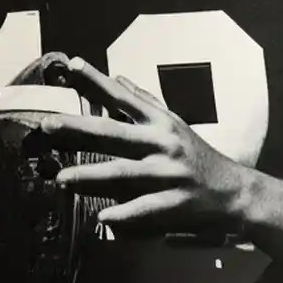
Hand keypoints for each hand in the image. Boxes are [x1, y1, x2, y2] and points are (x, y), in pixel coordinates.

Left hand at [39, 57, 253, 233]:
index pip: (123, 98)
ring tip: (61, 178)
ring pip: (122, 174)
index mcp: (160, 123)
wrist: (235, 192)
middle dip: (78, 130)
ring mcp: (168, 175)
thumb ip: (144, 103)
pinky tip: (102, 216)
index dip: (97, 82)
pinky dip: (123, 213)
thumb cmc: (197, 156)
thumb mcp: (174, 124)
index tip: (71, 66)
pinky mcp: (174, 204)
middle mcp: (162, 144)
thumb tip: (119, 79)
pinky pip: (144, 209)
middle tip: (48, 126)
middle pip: (113, 135)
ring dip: (89, 175)